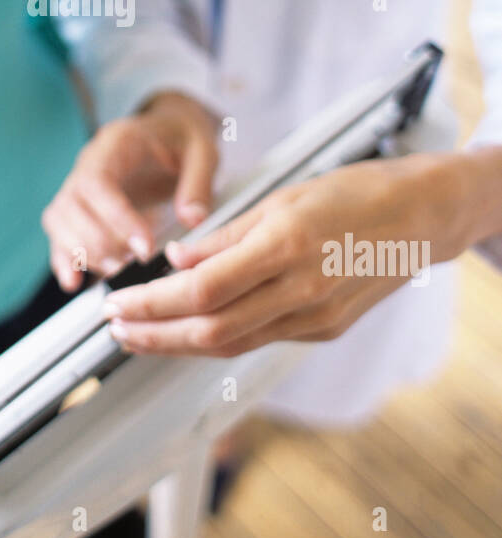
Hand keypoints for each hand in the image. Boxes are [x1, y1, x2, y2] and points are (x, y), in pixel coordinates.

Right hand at [41, 92, 220, 291]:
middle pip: (69, 205)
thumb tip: (192, 219)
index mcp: (115, 144)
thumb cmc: (183, 137)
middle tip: (129, 266)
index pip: (97, 182)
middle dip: (97, 243)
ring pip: (58, 220)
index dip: (115, 218)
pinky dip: (64, 259)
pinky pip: (60, 232)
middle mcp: (89, 163)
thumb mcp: (202, 150)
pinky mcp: (80, 207)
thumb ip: (198, 183)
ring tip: (115, 272)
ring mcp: (79, 185)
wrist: (170, 129)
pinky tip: (74, 282)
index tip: (145, 247)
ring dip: (81, 252)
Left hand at [100, 152, 467, 355]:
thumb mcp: (281, 197)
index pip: (201, 290)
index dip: (152, 304)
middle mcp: (301, 290)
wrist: (421, 216)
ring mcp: (316, 317)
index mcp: (285, 246)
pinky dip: (220, 337)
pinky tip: (193, 328)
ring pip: (233, 343)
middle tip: (116, 327)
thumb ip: (226, 235)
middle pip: (211, 330)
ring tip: (142, 334)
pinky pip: (260, 338)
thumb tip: (177, 259)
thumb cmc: (354, 193)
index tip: (118, 303)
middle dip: (155, 334)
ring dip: (180, 344)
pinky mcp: (324, 329)